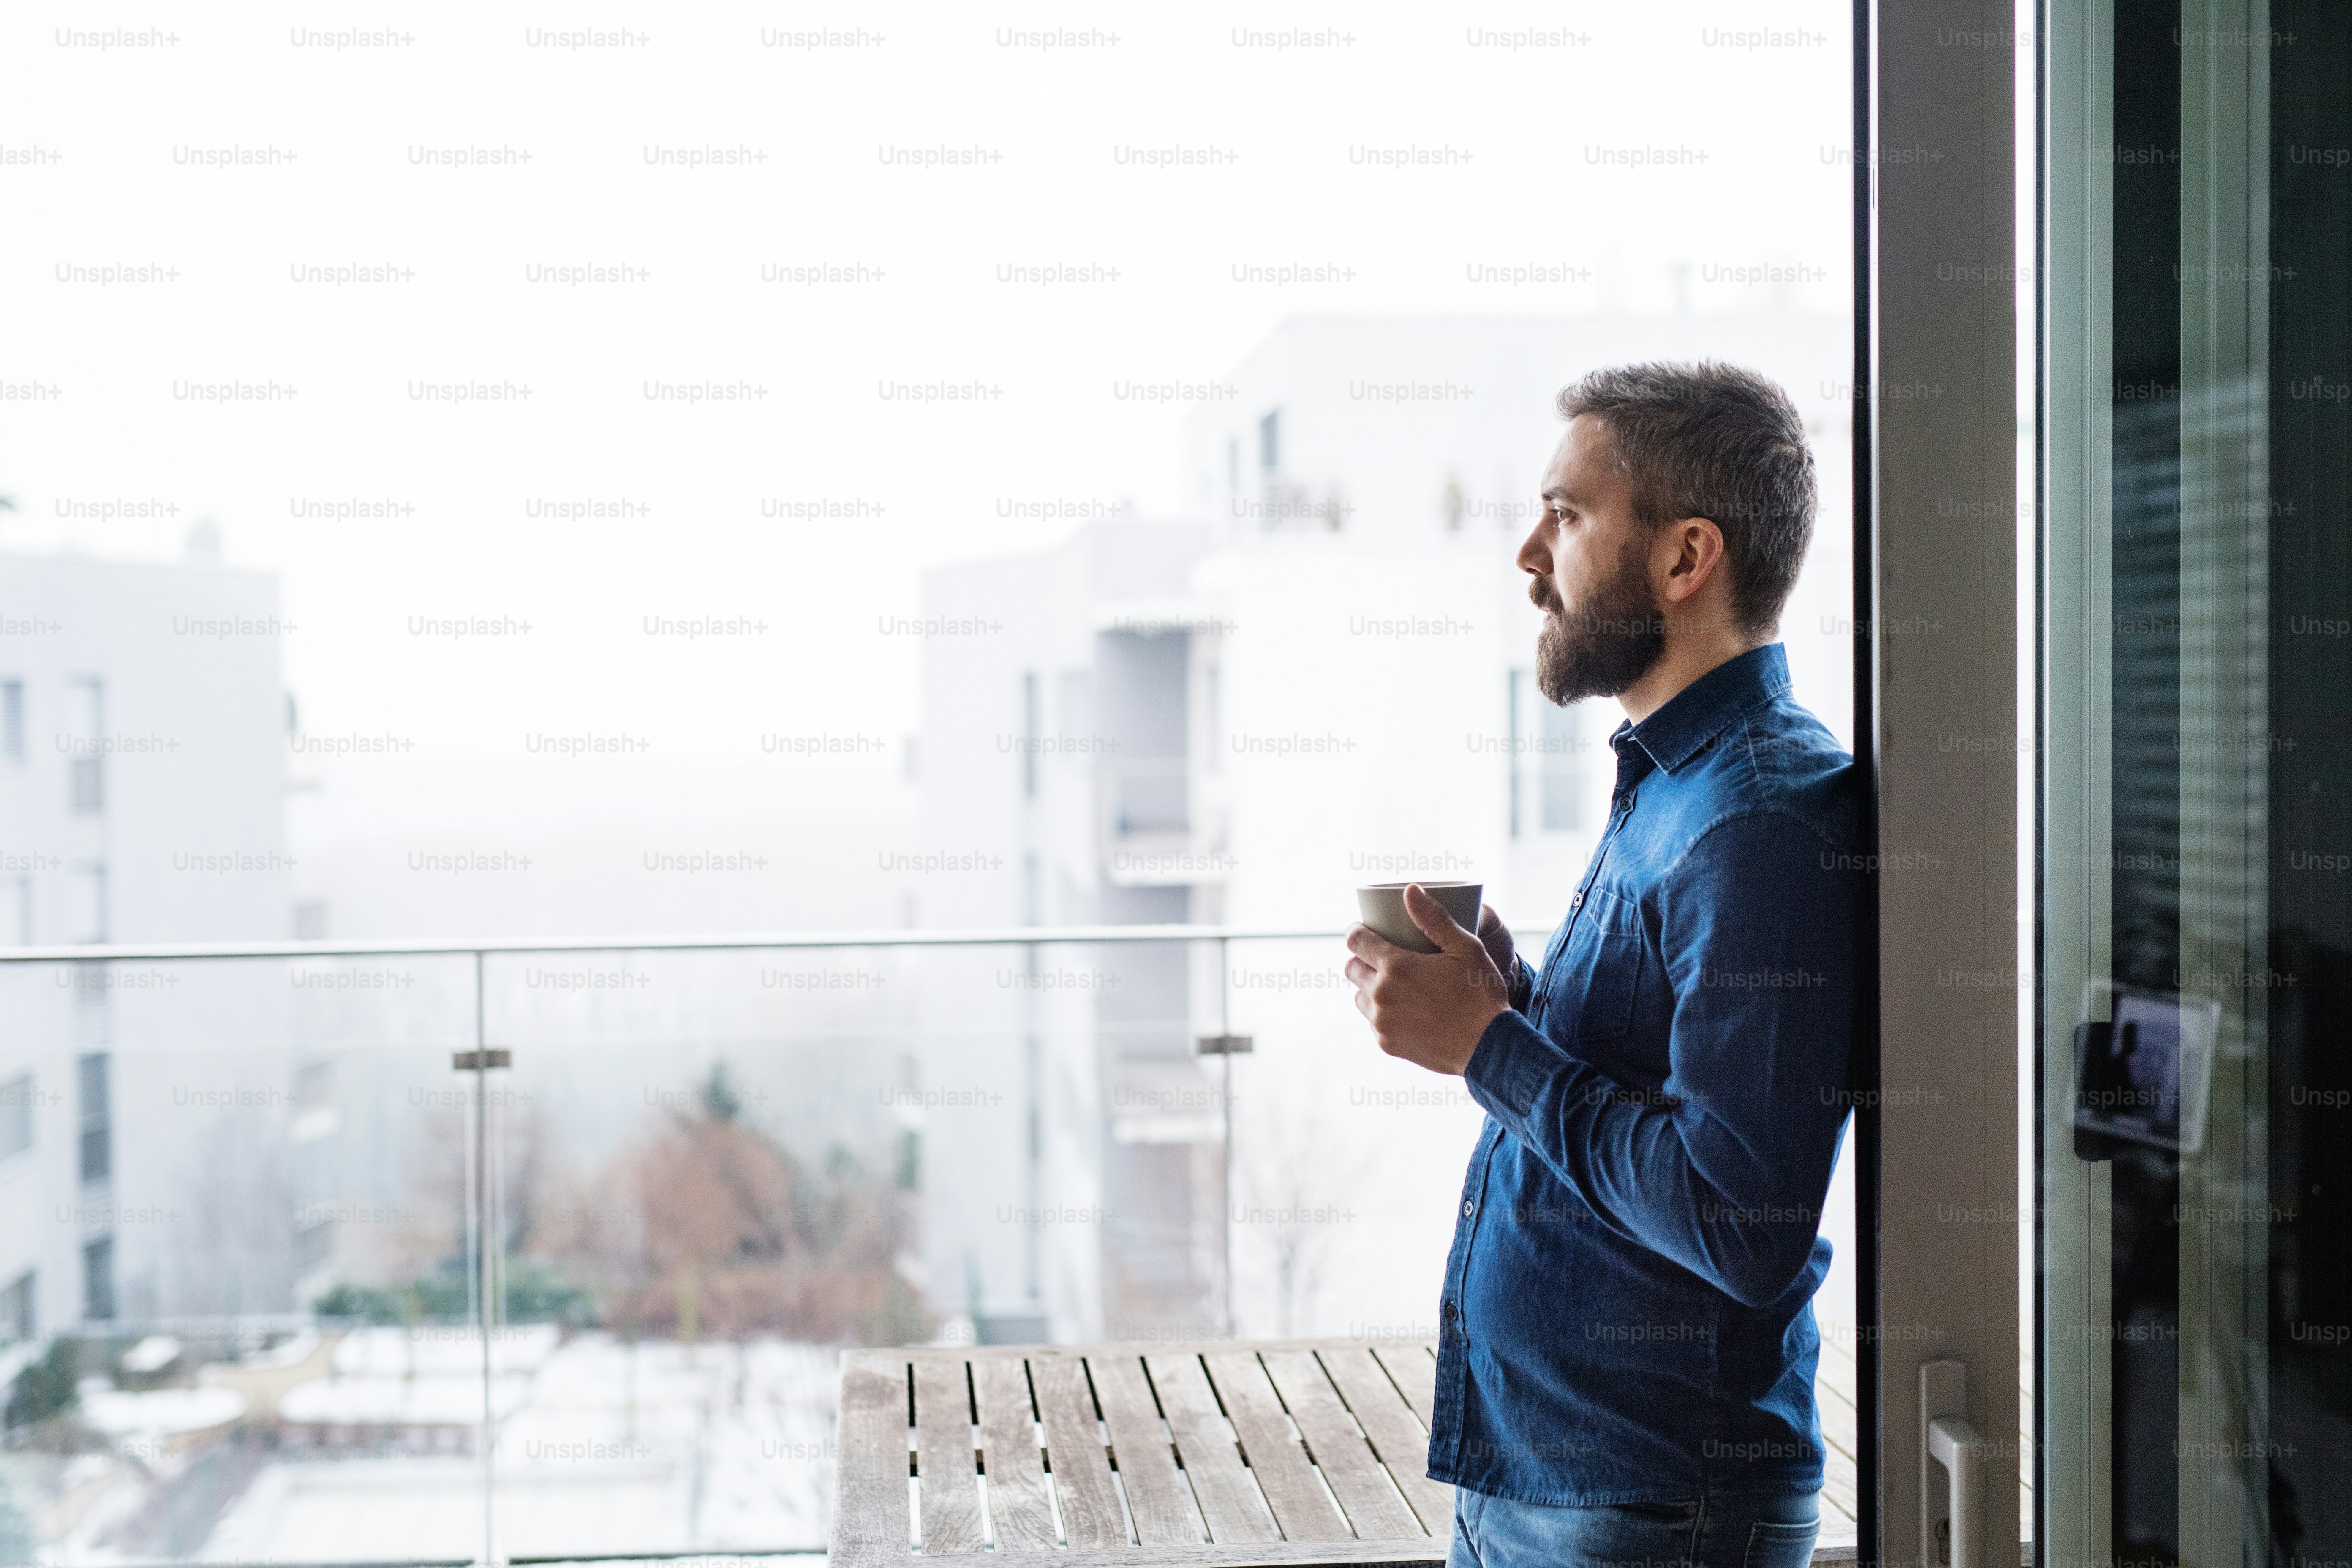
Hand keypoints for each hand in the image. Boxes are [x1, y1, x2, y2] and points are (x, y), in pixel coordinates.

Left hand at [1343, 883, 1511, 1075]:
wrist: (1489, 1048)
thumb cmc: (1481, 995)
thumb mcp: (1465, 949)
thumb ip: (1434, 918)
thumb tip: (1409, 889)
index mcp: (1396, 966)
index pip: (1355, 941)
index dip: (1358, 931)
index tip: (1367, 930)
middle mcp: (1381, 994)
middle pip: (1351, 968)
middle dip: (1363, 958)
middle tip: (1385, 958)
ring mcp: (1382, 1022)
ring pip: (1359, 996)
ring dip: (1370, 987)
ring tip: (1396, 985)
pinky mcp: (1387, 1044)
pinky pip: (1373, 1022)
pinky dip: (1383, 1013)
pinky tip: (1406, 1010)